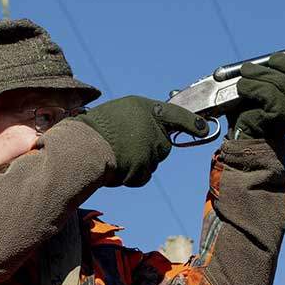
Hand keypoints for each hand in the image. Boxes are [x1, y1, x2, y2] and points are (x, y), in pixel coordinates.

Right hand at [70, 96, 208, 187]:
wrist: (79, 147)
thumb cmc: (90, 132)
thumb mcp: (117, 116)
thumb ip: (138, 122)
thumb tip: (151, 136)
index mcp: (143, 107)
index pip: (175, 113)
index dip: (191, 122)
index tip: (205, 127)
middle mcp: (151, 124)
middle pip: (163, 146)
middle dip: (149, 152)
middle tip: (125, 150)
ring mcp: (149, 145)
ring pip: (152, 163)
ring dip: (137, 165)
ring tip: (115, 156)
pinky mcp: (145, 163)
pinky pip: (143, 176)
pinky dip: (132, 177)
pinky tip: (116, 168)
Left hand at [227, 52, 284, 141]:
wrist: (247, 130)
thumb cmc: (261, 103)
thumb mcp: (277, 84)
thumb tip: (280, 56)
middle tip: (271, 59)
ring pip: (281, 81)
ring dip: (258, 72)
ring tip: (246, 71)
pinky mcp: (280, 116)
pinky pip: (266, 91)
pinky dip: (250, 85)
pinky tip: (243, 86)